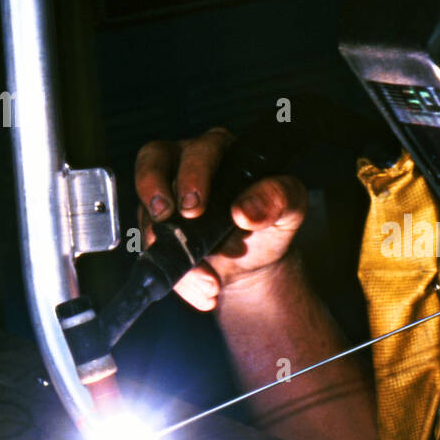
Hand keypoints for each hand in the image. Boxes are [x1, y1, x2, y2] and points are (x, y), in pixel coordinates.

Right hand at [133, 127, 306, 310]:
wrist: (253, 263)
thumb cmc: (271, 222)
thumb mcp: (290, 207)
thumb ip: (278, 198)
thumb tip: (244, 210)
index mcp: (220, 151)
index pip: (198, 148)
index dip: (191, 174)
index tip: (195, 206)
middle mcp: (185, 165)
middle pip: (153, 159)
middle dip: (155, 191)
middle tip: (168, 219)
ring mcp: (166, 197)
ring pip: (148, 211)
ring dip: (167, 247)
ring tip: (207, 280)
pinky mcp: (155, 228)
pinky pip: (150, 246)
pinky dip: (178, 276)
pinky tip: (205, 291)